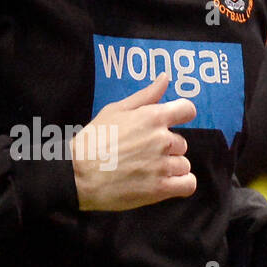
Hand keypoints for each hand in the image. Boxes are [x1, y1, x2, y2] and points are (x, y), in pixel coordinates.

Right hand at [70, 74, 197, 210]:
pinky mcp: (161, 188)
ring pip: (183, 165)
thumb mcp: (115, 110)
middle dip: (166, 149)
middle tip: (142, 155)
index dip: (182, 116)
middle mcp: (162, 140)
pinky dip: (180, 185)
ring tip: (146, 171)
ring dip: (170, 169)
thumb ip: (145, 95)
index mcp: (153, 117)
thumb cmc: (93, 141)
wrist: (78, 175)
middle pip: (181, 143)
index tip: (173, 124)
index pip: (187, 110)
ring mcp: (162, 165)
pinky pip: (188, 184)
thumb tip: (165, 78)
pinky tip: (164, 184)